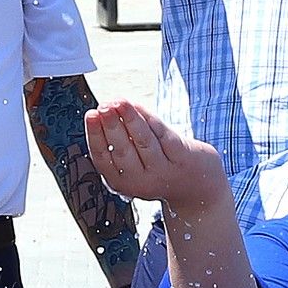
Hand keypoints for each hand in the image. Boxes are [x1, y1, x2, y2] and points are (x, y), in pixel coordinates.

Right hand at [86, 100, 224, 210]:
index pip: (103, 158)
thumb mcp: (134, 166)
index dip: (95, 136)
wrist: (197, 185)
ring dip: (130, 120)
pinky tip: (138, 107)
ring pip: (144, 142)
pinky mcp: (183, 158)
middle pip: (123, 151)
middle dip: (111, 126)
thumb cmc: (159, 168)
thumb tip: (103, 110)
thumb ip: (119, 144)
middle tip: (104, 107)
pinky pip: (163, 135)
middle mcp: (143, 181)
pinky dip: (149, 119)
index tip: (91, 115)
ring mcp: (164, 171)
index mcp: (123, 182)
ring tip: (119, 102)